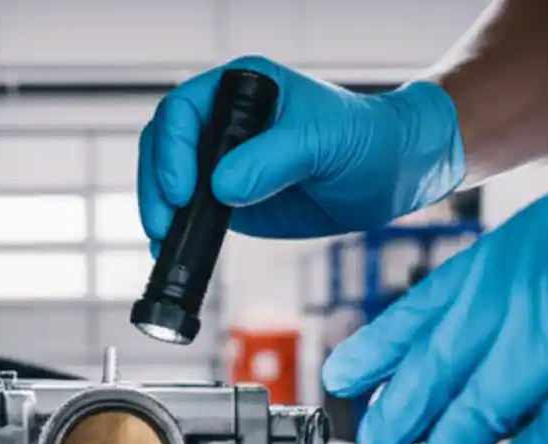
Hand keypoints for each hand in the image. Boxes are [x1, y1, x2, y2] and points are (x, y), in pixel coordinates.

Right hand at [138, 56, 464, 253]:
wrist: (391, 172)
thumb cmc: (366, 138)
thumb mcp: (322, 141)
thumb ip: (272, 160)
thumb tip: (222, 187)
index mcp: (239, 89)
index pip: (182, 110)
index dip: (173, 149)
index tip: (184, 188)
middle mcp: (222, 122)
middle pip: (162, 146)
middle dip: (156, 184)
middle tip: (164, 222)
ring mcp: (221, 162)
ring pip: (168, 180)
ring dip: (160, 209)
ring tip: (165, 240)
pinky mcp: (229, 198)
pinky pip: (190, 212)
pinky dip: (178, 231)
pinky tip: (175, 249)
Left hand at [322, 173, 547, 443]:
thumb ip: (523, 286)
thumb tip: (473, 341)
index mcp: (520, 244)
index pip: (428, 304)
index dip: (380, 345)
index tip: (345, 373)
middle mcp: (533, 284)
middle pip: (440, 360)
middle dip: (400, 406)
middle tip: (376, 437)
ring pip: (482, 404)